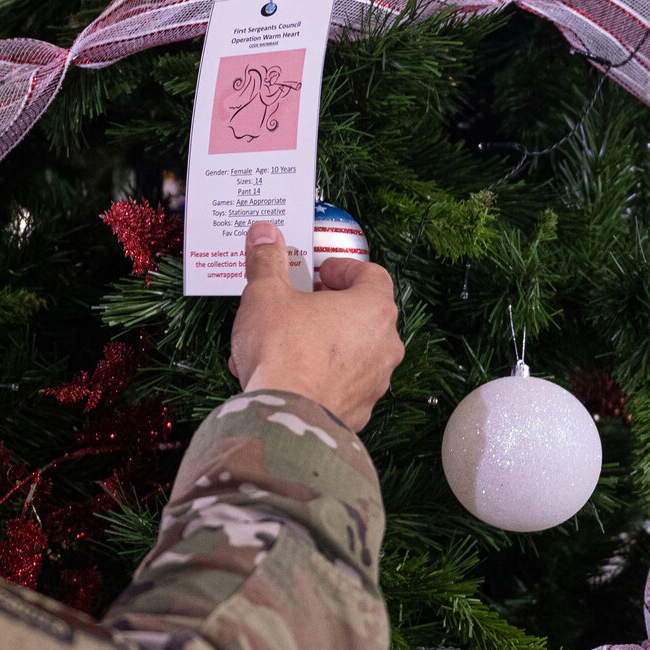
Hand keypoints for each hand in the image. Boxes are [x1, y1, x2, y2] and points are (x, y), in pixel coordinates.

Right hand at [227, 221, 403, 430]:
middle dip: (329, 308)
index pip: (371, 275)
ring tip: (282, 344)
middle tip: (299, 305)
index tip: (320, 272)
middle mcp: (384, 345)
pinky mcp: (358, 410)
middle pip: (362, 314)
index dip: (343, 269)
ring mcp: (375, 381)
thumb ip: (267, 260)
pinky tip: (285, 375)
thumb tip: (265, 234)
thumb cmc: (283, 352)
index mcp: (372, 308)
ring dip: (322, 344)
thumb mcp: (265, 294)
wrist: (283, 416)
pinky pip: (341, 384)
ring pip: (351, 352)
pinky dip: (319, 376)